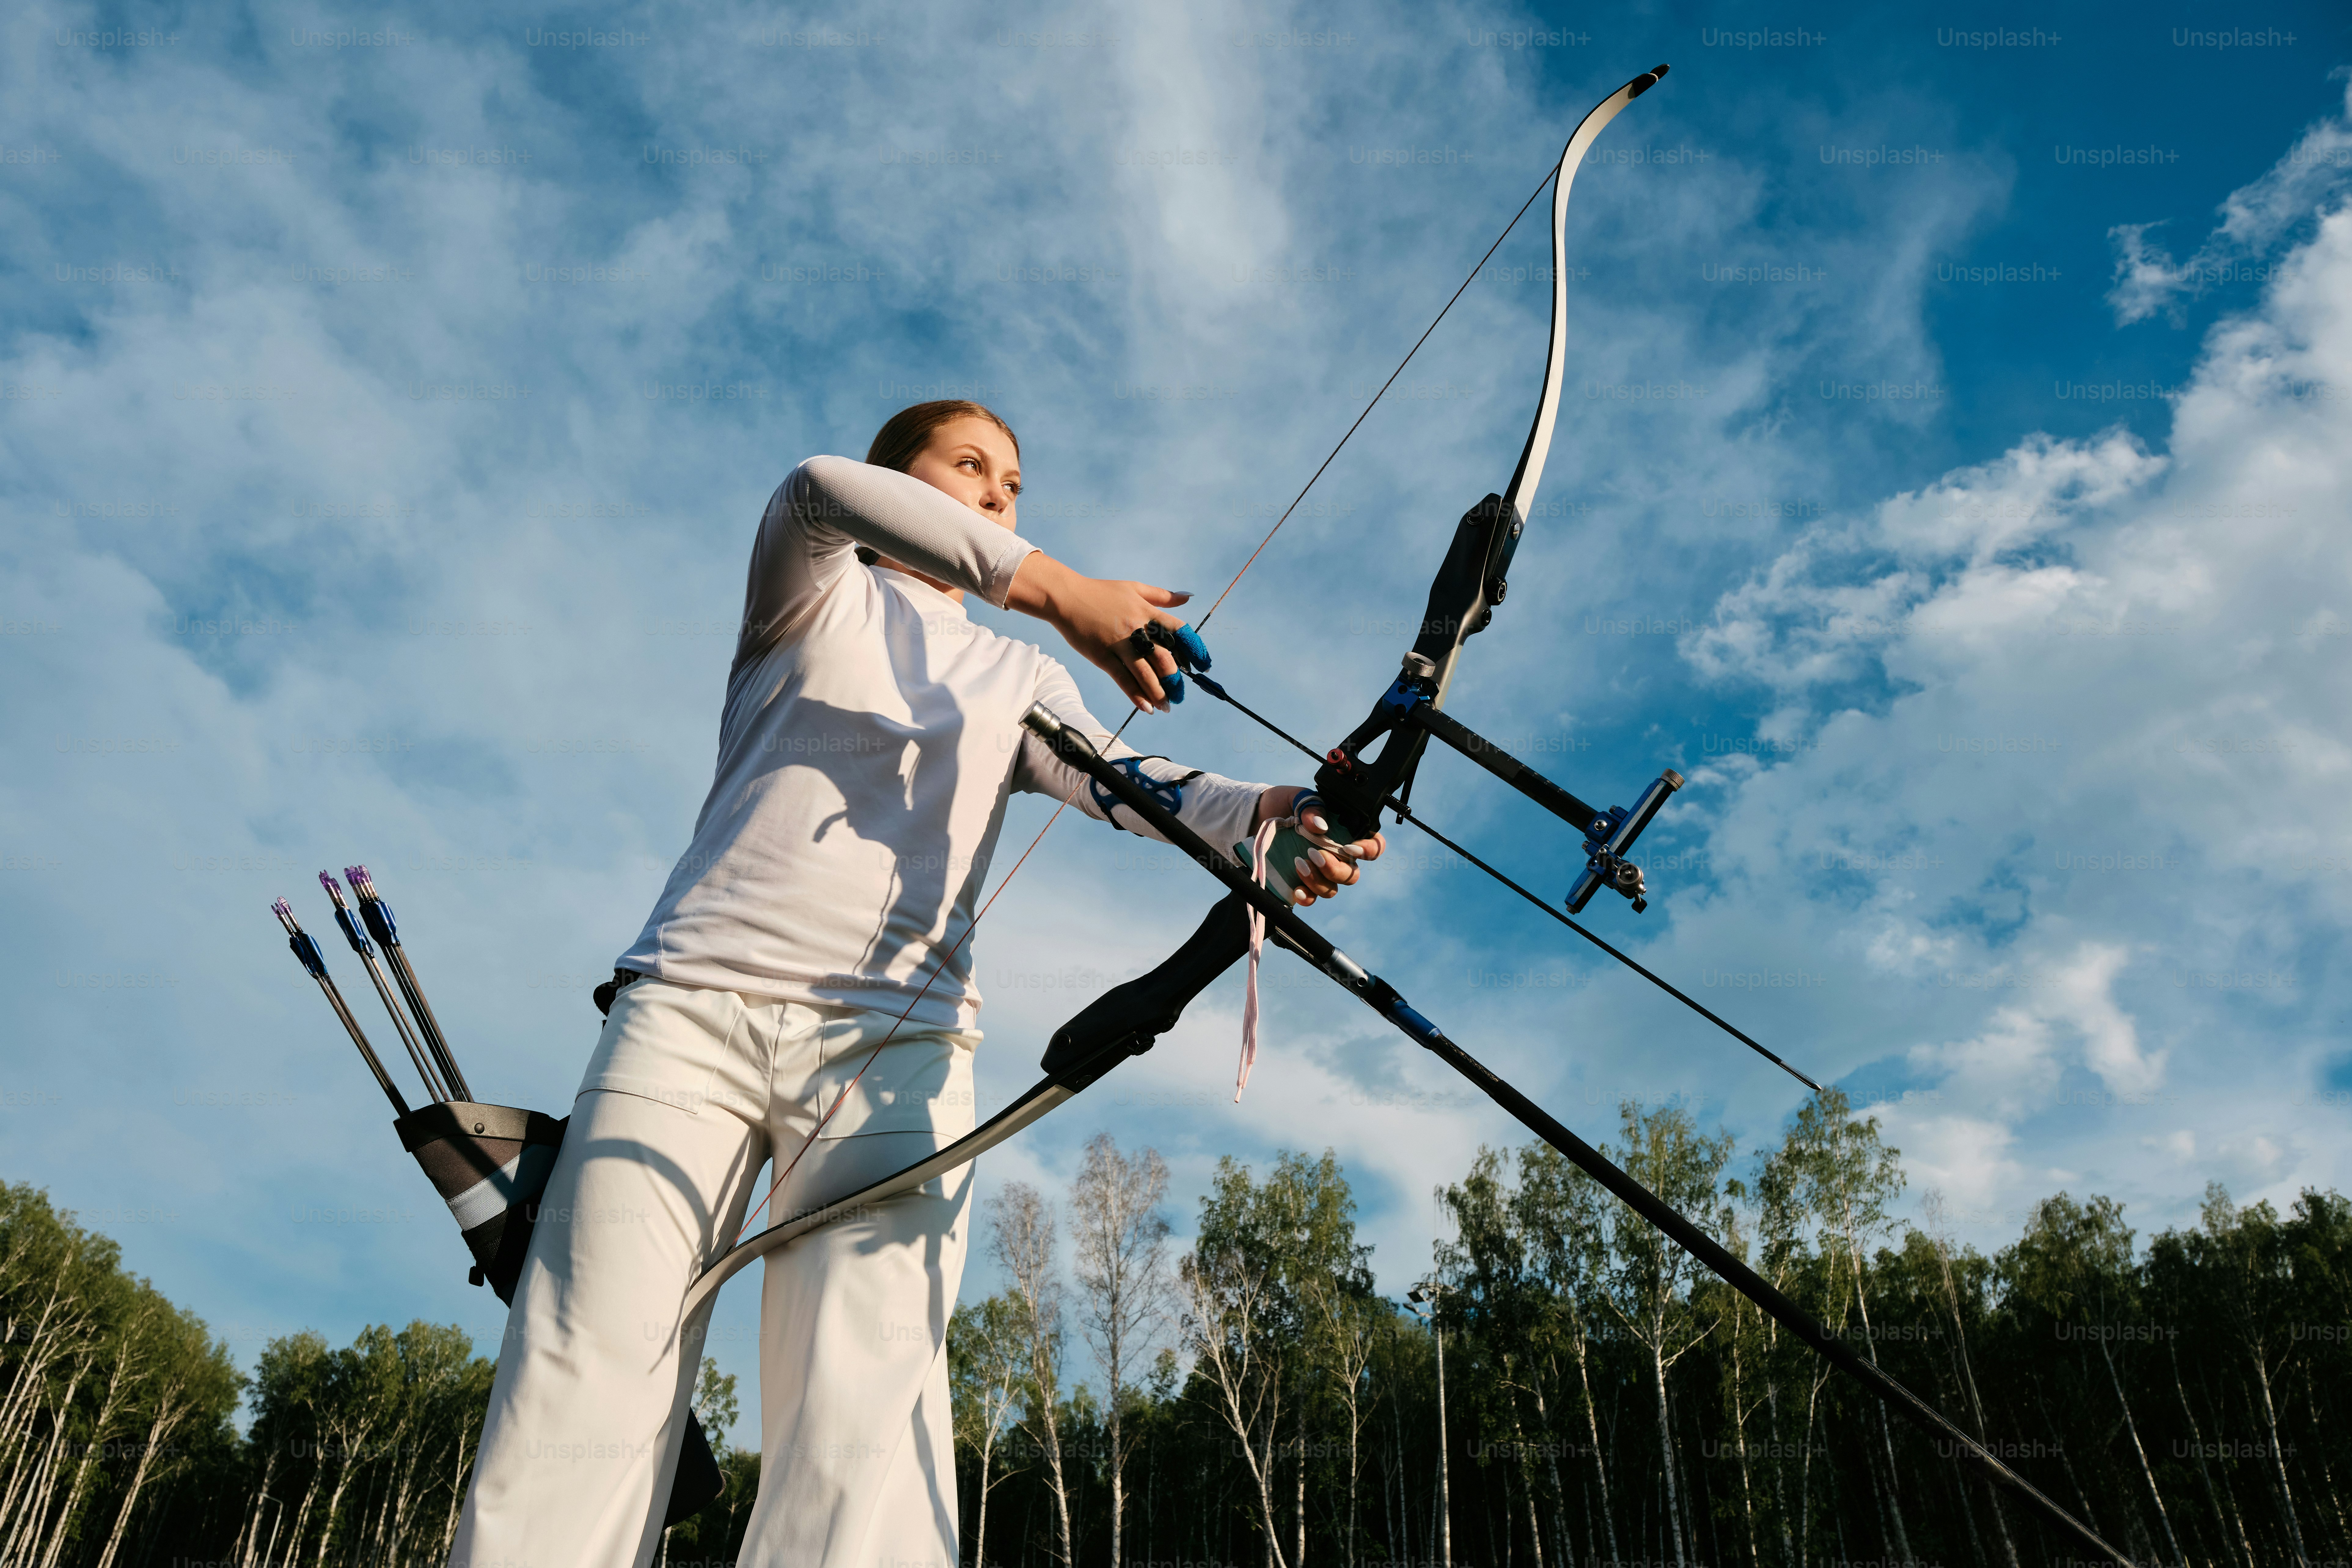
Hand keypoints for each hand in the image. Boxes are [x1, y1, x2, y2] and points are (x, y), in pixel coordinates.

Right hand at [1006, 553, 1190, 712]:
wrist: (1066, 597)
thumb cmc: (1100, 592)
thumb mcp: (1134, 587)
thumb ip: (1162, 596)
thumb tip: (1188, 598)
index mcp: (1147, 611)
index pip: (1178, 631)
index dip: (1194, 649)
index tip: (1202, 665)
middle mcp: (1137, 628)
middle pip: (1164, 658)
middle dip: (1175, 679)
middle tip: (1180, 693)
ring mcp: (1120, 644)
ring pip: (1145, 673)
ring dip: (1159, 693)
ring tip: (1168, 706)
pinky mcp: (1103, 657)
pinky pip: (1123, 679)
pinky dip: (1136, 695)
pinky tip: (1147, 708)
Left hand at [1256, 787, 1385, 905]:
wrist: (1257, 815)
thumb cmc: (1284, 803)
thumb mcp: (1297, 797)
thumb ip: (1311, 807)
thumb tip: (1319, 826)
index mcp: (1345, 832)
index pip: (1372, 845)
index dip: (1369, 850)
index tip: (1350, 847)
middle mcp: (1337, 855)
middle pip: (1352, 874)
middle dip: (1336, 869)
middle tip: (1314, 854)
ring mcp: (1320, 872)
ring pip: (1333, 889)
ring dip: (1318, 881)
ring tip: (1298, 863)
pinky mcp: (1302, 883)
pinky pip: (1312, 898)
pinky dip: (1307, 897)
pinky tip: (1296, 889)